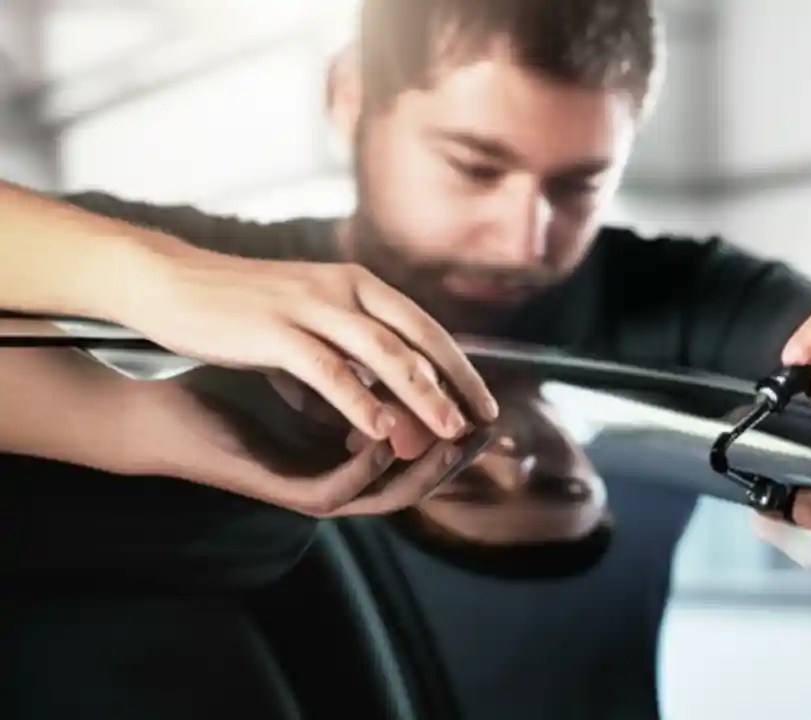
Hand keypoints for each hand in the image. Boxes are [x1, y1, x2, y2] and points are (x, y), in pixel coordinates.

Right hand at [122, 248, 497, 441]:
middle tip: (484, 421)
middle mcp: (344, 287)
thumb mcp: (309, 321)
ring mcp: (311, 305)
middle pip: (417, 339)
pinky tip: (382, 431)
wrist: (171, 283)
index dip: (460, 366)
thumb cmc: (243, 308)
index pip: (425, 327)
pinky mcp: (276, 330)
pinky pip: (330, 370)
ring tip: (448, 431)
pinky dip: (361, 400)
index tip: (486, 401)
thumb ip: (349, 354)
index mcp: (357, 282)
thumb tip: (384, 400)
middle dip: (456, 383)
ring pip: (384, 354)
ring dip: (422, 395)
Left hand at [147, 367, 462, 517]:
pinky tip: (389, 439)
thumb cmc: (234, 380)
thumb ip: (346, 362)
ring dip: (423, 465)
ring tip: (454, 435)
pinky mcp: (281, 491)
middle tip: (487, 423)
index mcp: (348, 447)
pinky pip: (337, 487)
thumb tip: (387, 331)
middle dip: (455, 448)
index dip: (454, 419)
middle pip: (415, 471)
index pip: (419, 440)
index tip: (485, 395)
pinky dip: (366, 466)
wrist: (161, 406)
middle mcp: (338, 473)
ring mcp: (312, 486)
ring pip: (385, 490)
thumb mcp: (302, 364)